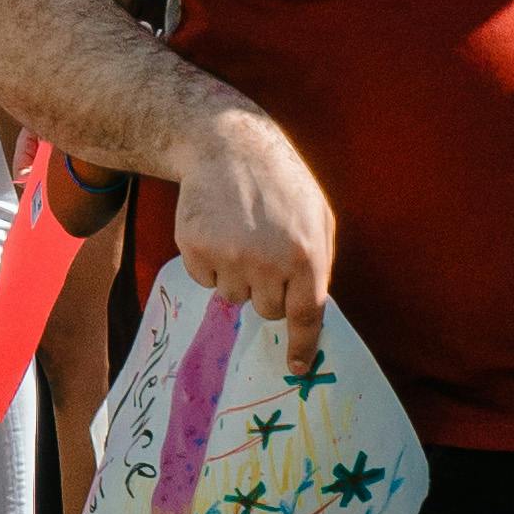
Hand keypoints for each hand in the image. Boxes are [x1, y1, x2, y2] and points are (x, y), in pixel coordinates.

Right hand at [172, 103, 335, 376]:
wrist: (226, 144)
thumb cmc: (280, 183)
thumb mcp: (318, 216)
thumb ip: (318, 264)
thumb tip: (307, 312)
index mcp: (306, 254)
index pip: (306, 316)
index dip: (301, 346)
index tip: (296, 368)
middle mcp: (268, 261)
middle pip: (266, 310)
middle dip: (266, 291)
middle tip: (262, 253)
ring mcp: (229, 255)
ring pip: (233, 297)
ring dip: (236, 276)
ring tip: (238, 234)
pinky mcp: (195, 247)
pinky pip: (204, 279)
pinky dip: (209, 262)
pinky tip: (216, 229)